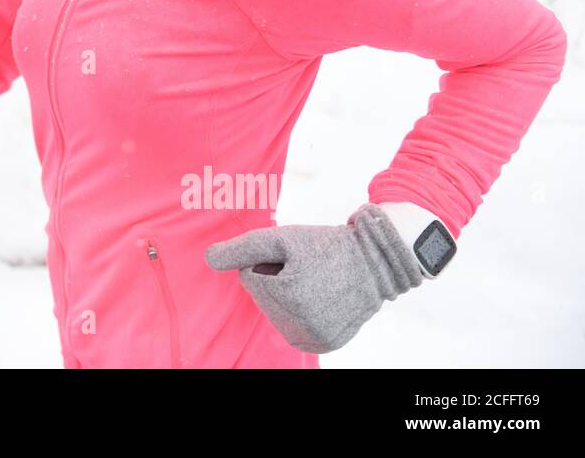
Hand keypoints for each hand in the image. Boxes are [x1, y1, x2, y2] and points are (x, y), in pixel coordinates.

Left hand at [204, 203, 424, 352]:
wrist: (375, 262)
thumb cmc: (325, 245)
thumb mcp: (281, 239)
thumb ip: (242, 249)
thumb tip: (208, 259)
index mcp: (285, 297)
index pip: (249, 277)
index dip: (268, 261)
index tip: (295, 258)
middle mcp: (299, 326)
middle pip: (262, 298)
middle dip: (276, 279)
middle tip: (306, 268)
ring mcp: (313, 339)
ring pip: (277, 313)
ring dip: (287, 296)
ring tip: (315, 281)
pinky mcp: (324, 345)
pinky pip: (294, 326)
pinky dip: (301, 312)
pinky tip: (320, 299)